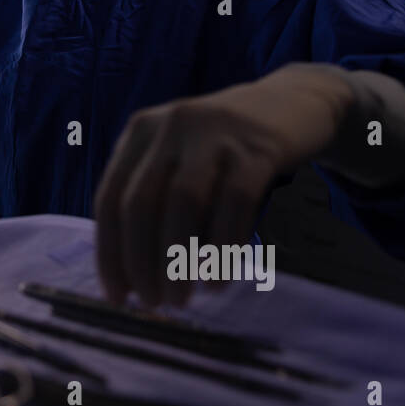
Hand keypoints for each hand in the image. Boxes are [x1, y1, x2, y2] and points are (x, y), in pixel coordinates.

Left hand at [95, 64, 352, 307]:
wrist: (295, 102)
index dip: (109, 252)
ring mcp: (214, 132)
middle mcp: (171, 126)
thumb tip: (129, 276)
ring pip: (184, 204)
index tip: (117, 296)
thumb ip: (153, 200)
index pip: (110, 198)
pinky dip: (222, 247)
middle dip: (141, 261)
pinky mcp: (258, 146)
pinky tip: (218, 280)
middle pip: (141, 202)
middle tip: (154, 304)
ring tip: (183, 298)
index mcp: (141, 131)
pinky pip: (236, 204)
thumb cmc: (226, 147)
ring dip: (179, 260)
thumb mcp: (179, 157)